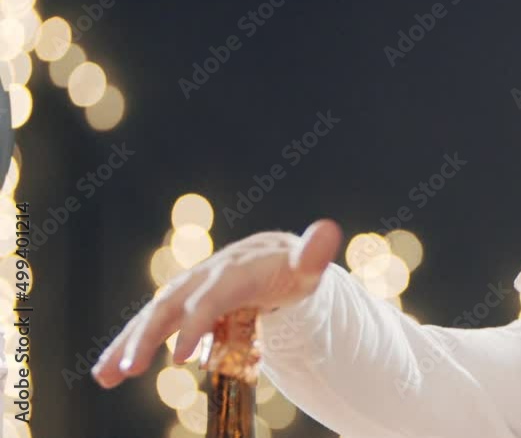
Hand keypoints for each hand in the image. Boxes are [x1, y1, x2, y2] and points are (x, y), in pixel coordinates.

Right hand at [90, 218, 341, 388]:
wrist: (275, 261)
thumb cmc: (293, 269)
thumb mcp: (306, 266)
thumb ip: (314, 254)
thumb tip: (329, 231)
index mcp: (236, 268)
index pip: (214, 295)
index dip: (197, 323)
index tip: (183, 357)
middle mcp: (206, 276)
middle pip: (173, 303)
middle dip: (149, 335)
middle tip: (131, 369)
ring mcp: (190, 289)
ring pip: (154, 315)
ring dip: (128, 344)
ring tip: (106, 376)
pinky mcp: (181, 305)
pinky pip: (153, 325)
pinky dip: (129, 346)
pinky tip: (109, 373)